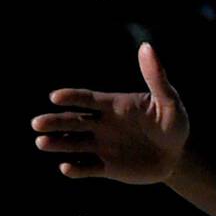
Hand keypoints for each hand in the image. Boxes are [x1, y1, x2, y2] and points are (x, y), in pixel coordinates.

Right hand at [32, 42, 188, 182]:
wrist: (178, 155)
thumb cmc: (173, 124)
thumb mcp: (169, 102)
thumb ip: (156, 78)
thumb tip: (147, 46)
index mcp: (113, 106)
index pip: (87, 99)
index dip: (71, 97)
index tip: (55, 97)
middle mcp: (101, 124)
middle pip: (73, 121)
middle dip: (55, 122)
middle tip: (37, 124)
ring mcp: (102, 146)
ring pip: (74, 144)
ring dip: (58, 144)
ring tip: (41, 142)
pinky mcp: (107, 167)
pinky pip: (88, 168)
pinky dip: (76, 169)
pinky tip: (66, 168)